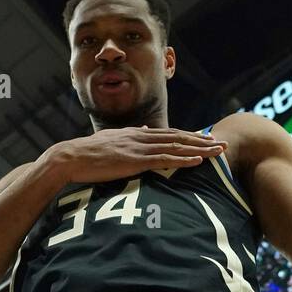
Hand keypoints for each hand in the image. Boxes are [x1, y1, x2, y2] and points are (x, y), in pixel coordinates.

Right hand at [45, 126, 226, 184]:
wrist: (70, 158)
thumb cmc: (87, 154)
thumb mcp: (112, 141)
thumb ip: (132, 135)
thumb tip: (147, 130)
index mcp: (136, 133)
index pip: (169, 134)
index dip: (189, 136)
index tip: (206, 138)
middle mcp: (141, 137)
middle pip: (178, 137)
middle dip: (201, 141)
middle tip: (221, 144)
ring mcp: (139, 148)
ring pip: (176, 147)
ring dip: (199, 150)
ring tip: (218, 152)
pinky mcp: (135, 161)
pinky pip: (165, 160)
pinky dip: (184, 159)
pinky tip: (198, 161)